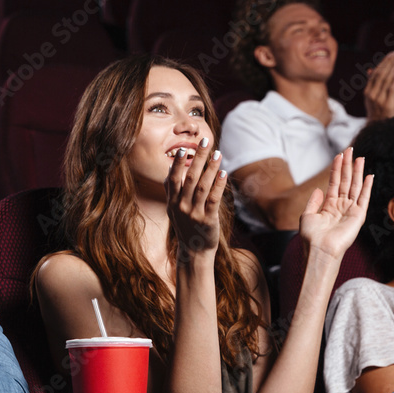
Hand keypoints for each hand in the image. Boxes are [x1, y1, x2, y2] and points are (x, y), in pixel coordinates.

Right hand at [166, 137, 226, 256]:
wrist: (194, 252)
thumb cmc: (185, 227)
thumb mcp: (173, 209)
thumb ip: (172, 190)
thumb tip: (170, 170)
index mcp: (172, 202)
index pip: (174, 179)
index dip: (178, 163)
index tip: (183, 148)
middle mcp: (181, 206)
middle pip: (190, 178)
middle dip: (198, 157)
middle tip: (205, 141)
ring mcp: (194, 213)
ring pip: (203, 186)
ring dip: (211, 168)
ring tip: (218, 153)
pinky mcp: (208, 220)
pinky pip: (213, 199)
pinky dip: (218, 185)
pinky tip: (223, 173)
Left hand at [298, 147, 372, 259]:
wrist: (319, 250)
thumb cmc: (311, 237)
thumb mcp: (308, 216)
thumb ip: (314, 202)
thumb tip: (319, 189)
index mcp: (329, 205)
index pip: (334, 182)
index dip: (336, 168)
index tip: (339, 155)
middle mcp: (341, 206)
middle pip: (345, 181)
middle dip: (347, 165)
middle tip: (350, 149)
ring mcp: (350, 210)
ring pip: (354, 186)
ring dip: (357, 171)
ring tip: (360, 157)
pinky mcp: (358, 216)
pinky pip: (363, 198)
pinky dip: (366, 187)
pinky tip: (369, 176)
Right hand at [363, 50, 393, 120]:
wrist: (378, 130)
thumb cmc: (377, 113)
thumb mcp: (372, 98)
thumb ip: (372, 84)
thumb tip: (371, 70)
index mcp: (367, 92)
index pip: (375, 73)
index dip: (384, 62)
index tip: (392, 53)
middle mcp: (371, 94)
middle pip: (380, 74)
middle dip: (389, 62)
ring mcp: (378, 99)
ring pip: (386, 80)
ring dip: (393, 66)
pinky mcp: (387, 104)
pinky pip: (391, 89)